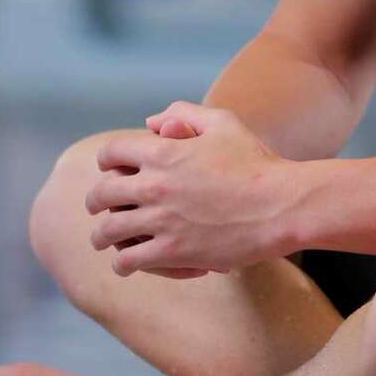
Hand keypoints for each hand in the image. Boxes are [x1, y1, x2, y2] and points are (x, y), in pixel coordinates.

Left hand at [85, 101, 299, 277]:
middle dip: (96, 201)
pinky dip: (122, 262)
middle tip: (98, 208)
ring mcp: (161, 221)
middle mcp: (155, 186)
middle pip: (102, 195)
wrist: (280, 204)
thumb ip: (184, 112)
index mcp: (164, 152)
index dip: (106, 160)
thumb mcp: (223, 122)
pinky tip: (127, 262)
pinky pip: (128, 260)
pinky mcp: (172, 252)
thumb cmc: (255, 162)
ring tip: (104, 240)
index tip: (108, 169)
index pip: (112, 153)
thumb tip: (151, 123)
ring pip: (109, 232)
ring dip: (102, 236)